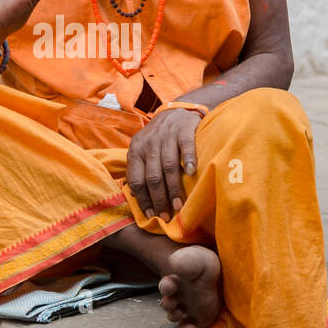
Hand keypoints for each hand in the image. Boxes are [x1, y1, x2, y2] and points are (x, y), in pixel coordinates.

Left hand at [127, 108, 199, 222]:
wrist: (175, 112)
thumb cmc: (158, 139)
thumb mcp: (142, 151)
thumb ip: (138, 170)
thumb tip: (135, 197)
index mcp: (135, 151)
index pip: (137, 180)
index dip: (143, 199)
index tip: (151, 215)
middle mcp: (149, 144)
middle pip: (152, 177)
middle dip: (159, 199)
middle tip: (167, 215)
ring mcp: (166, 136)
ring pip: (168, 166)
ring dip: (174, 188)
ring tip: (179, 205)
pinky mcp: (184, 130)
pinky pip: (185, 146)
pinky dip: (188, 160)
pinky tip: (191, 173)